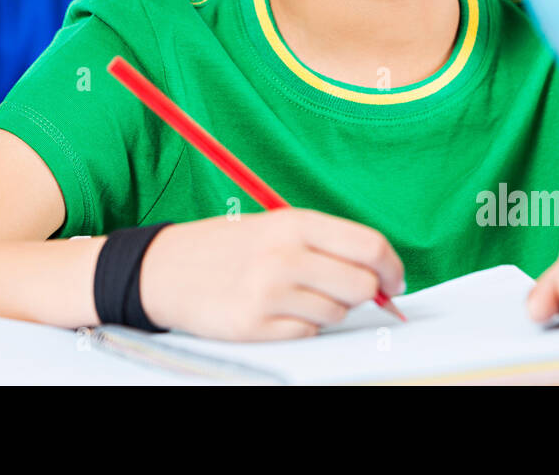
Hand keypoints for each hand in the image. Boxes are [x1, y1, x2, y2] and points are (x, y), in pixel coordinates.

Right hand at [137, 209, 405, 340]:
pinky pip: (306, 335)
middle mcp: (285, 256)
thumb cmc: (228, 248)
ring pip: (336, 315)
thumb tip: (379, 277)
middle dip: (366, 296)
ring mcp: (269, 292)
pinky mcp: (255, 325)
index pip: (369, 247)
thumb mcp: (276, 227)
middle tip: (352, 296)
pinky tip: (277, 312)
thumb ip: (326, 246)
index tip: (393, 281)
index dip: (391, 268)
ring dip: (327, 311)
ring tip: (298, 298)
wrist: (165, 269)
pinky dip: (301, 328)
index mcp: (294, 223)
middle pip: (360, 286)